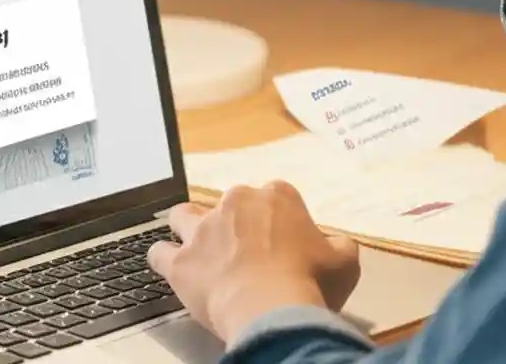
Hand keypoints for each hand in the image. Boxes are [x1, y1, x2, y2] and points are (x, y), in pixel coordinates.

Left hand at [147, 181, 361, 343]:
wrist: (273, 309)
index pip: (275, 196)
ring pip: (185, 216)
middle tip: (248, 252)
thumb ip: (339, 245)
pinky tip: (172, 267)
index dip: (278, 219)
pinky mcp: (181, 261)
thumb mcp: (345, 261)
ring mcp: (203, 229)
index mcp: (277, 196)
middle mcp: (236, 202)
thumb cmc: (311, 282)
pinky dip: (164, 258)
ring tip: (200, 249)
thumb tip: (335, 244)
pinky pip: (159, 252)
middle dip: (236, 223)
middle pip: (230, 204)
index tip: (283, 241)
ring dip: (190, 228)